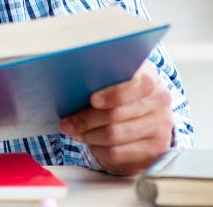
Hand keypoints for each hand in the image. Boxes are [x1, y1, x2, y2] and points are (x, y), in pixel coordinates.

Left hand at [59, 61, 173, 174]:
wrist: (147, 112)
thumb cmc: (121, 89)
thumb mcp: (116, 77)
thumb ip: (101, 77)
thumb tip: (72, 84)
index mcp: (148, 76)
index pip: (134, 85)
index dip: (111, 94)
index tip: (92, 100)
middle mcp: (159, 100)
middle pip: (117, 114)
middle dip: (86, 119)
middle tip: (67, 123)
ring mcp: (161, 125)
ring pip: (115, 135)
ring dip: (89, 135)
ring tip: (74, 132)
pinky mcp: (157, 148)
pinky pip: (120, 153)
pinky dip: (99, 150)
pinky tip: (90, 143)